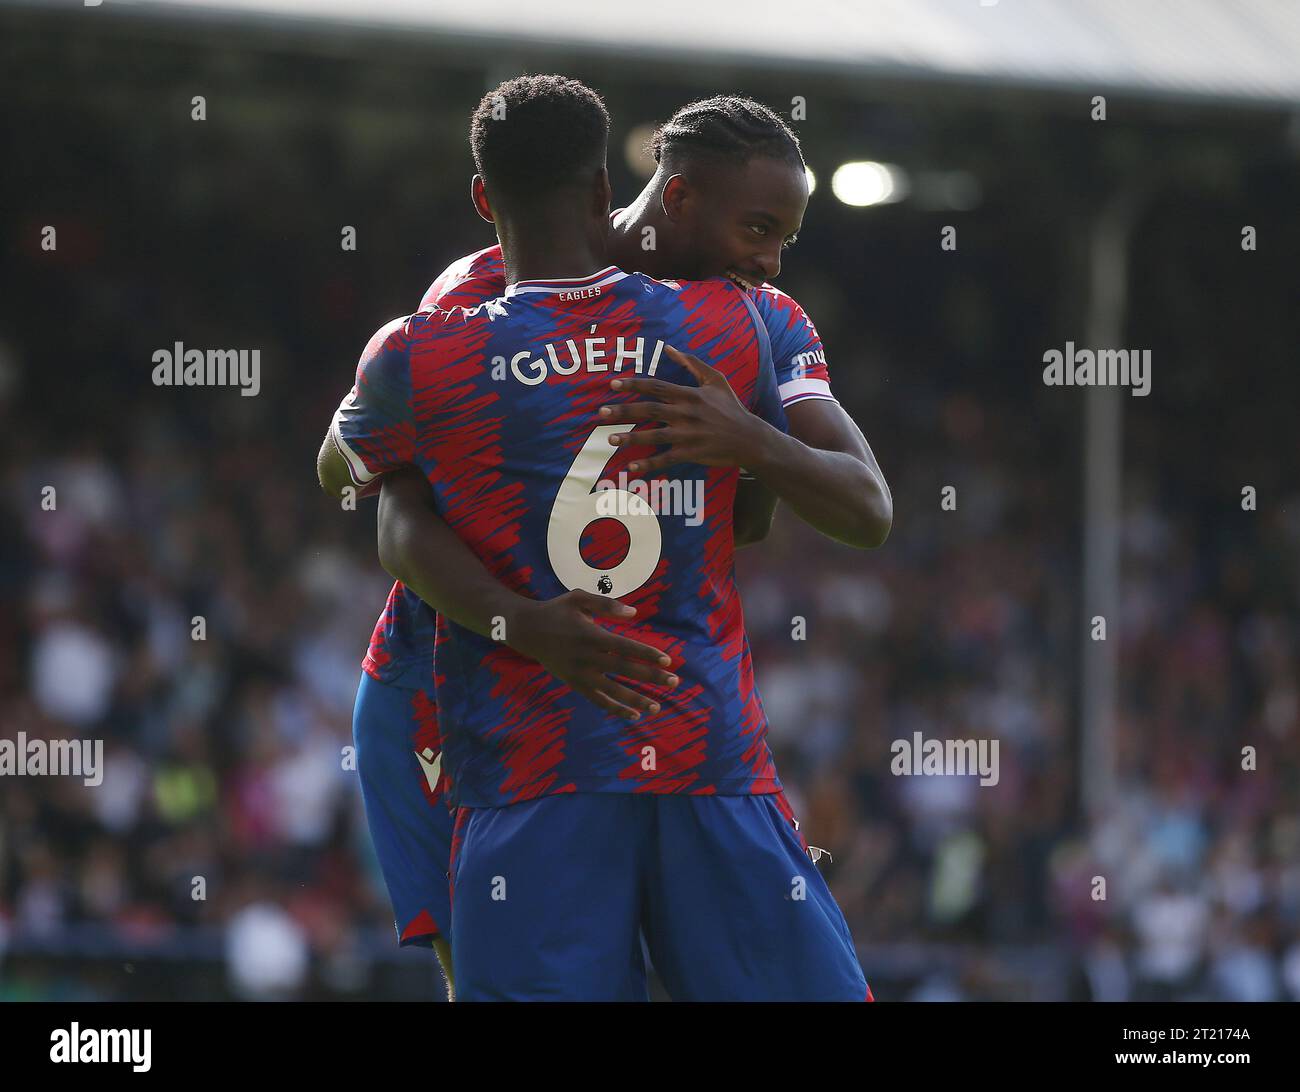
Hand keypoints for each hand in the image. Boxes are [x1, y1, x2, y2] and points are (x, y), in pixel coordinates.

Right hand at [504, 591, 678, 720]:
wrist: (526, 630)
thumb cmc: (556, 611)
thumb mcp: (578, 598)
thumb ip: (606, 605)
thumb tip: (634, 614)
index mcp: (591, 635)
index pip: (626, 647)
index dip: (647, 654)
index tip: (668, 659)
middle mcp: (587, 657)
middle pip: (625, 670)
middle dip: (651, 677)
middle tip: (674, 682)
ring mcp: (580, 673)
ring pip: (613, 691)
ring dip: (637, 699)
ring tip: (657, 706)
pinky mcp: (574, 684)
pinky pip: (598, 700)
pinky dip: (616, 709)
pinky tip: (634, 715)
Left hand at [598, 346, 768, 474]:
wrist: (750, 437)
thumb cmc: (731, 407)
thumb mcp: (716, 379)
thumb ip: (692, 364)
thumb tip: (669, 348)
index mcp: (690, 395)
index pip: (656, 387)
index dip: (634, 385)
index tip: (613, 384)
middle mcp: (686, 413)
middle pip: (650, 410)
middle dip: (624, 411)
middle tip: (601, 413)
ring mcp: (688, 435)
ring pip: (654, 436)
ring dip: (631, 438)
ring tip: (610, 440)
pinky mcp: (691, 453)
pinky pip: (666, 459)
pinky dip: (649, 464)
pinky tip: (631, 467)